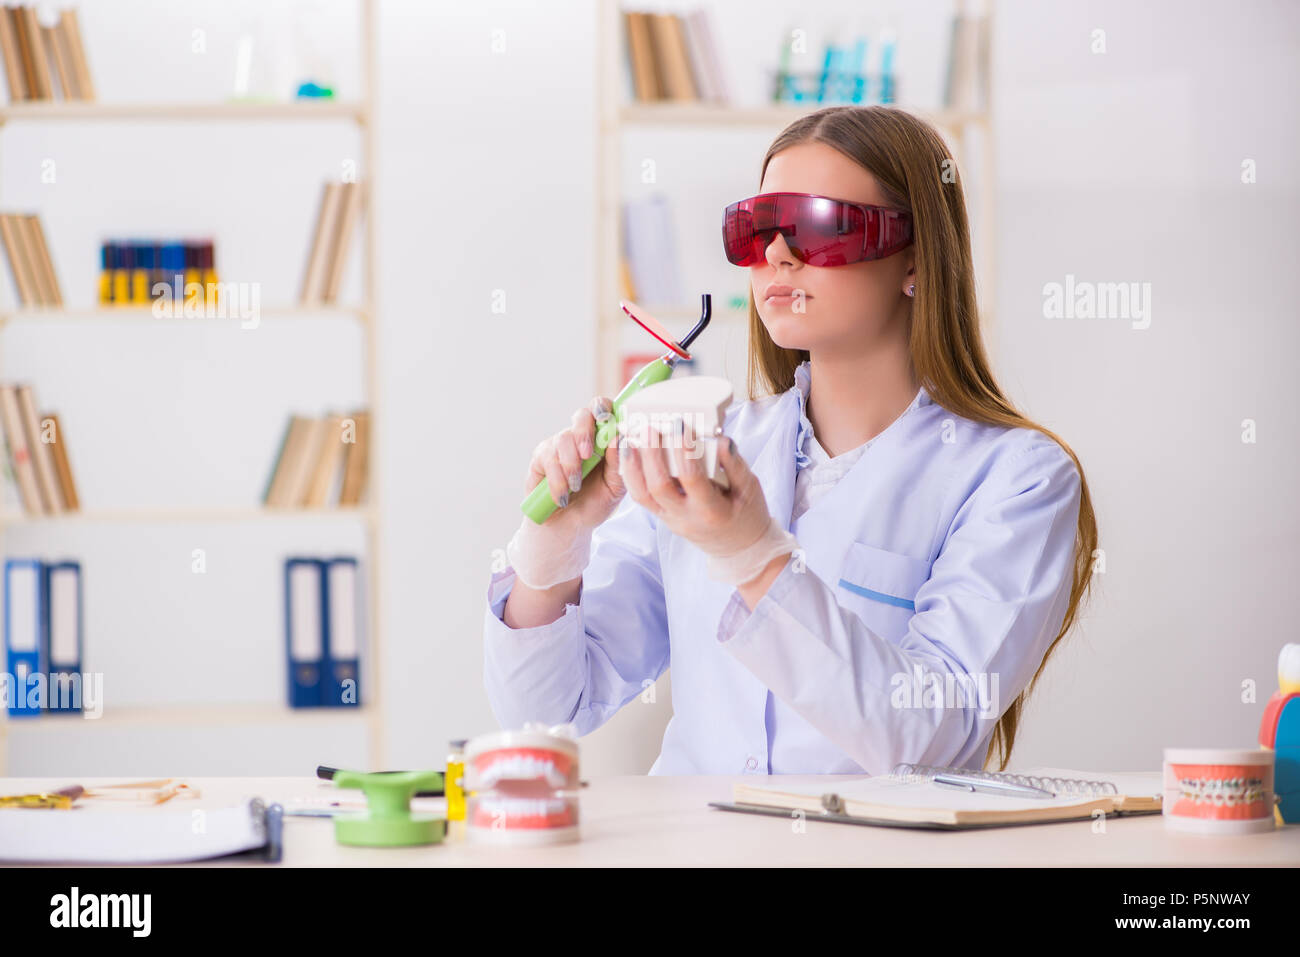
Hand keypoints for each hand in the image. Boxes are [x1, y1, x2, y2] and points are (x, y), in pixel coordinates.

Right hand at [525, 395, 626, 535]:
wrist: (569, 525)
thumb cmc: (595, 502)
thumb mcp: (615, 487)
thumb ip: (619, 463)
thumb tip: (619, 438)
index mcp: (603, 439)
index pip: (603, 410)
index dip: (603, 407)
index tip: (605, 418)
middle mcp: (580, 437)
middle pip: (581, 415)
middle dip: (585, 434)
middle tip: (588, 456)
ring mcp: (559, 444)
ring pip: (564, 438)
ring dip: (571, 465)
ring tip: (576, 487)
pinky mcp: (540, 457)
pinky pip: (548, 458)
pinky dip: (557, 479)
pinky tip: (562, 496)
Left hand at [618, 420, 770, 557]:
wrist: (738, 546)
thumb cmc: (746, 514)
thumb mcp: (750, 489)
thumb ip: (735, 464)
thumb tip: (722, 440)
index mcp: (711, 510)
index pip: (692, 479)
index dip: (685, 451)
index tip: (681, 426)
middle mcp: (686, 517)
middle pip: (659, 487)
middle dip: (651, 455)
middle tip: (649, 428)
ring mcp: (670, 519)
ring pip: (642, 495)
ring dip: (632, 466)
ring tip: (629, 440)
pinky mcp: (662, 516)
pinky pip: (641, 497)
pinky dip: (632, 474)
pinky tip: (629, 454)